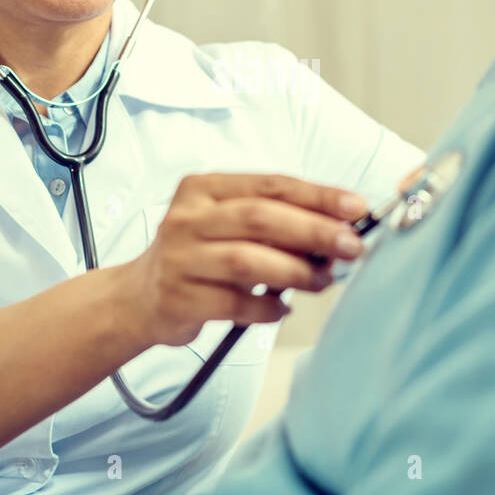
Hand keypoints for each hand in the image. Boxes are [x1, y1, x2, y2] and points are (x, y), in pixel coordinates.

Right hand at [119, 173, 368, 347]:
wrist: (139, 297)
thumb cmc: (198, 255)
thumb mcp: (226, 223)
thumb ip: (274, 221)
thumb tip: (339, 230)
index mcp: (203, 188)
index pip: (270, 185)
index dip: (317, 196)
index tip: (355, 208)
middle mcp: (187, 218)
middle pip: (261, 218)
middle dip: (314, 232)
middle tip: (351, 247)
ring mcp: (180, 258)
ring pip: (248, 261)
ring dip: (295, 273)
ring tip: (322, 281)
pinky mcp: (179, 298)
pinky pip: (235, 304)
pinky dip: (267, 309)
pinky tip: (282, 310)